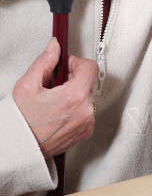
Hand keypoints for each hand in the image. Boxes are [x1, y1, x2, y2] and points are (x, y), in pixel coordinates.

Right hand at [12, 38, 98, 157]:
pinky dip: (76, 109)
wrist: (18, 148)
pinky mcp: (85, 132)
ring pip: (88, 97)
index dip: (77, 63)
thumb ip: (45, 61)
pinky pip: (87, 112)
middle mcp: (86, 111)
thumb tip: (55, 46)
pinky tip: (58, 113)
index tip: (66, 67)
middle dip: (73, 79)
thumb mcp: (27, 85)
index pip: (91, 67)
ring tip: (54, 102)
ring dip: (75, 95)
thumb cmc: (19, 121)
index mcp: (74, 97)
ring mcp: (87, 123)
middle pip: (89, 82)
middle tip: (54, 86)